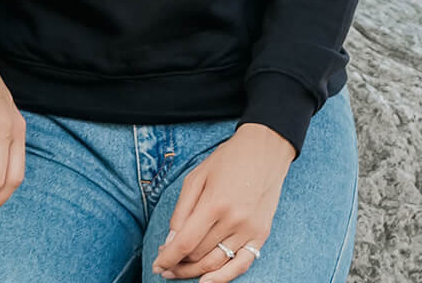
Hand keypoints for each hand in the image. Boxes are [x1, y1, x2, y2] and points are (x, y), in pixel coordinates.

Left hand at [151, 124, 293, 280]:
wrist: (264, 152)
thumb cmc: (226, 160)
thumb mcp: (196, 177)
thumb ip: (182, 210)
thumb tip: (171, 239)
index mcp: (214, 203)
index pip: (186, 241)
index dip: (168, 257)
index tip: (157, 264)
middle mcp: (233, 221)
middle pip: (200, 255)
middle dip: (178, 264)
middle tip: (164, 266)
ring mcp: (249, 231)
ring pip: (217, 263)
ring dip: (195, 272)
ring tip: (179, 272)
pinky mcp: (261, 235)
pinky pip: (242, 265)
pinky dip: (224, 277)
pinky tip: (207, 281)